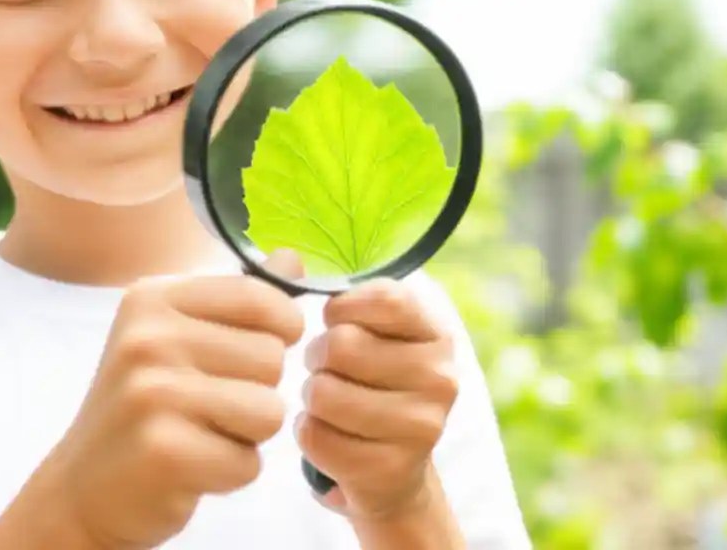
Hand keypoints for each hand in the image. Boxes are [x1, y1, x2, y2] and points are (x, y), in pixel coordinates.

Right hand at [44, 261, 304, 548]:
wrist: (83, 491)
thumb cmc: (143, 408)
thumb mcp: (178, 338)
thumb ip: (239, 300)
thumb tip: (293, 258)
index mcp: (152, 299)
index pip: (260, 297)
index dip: (279, 332)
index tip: (246, 356)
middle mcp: (148, 338)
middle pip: (272, 358)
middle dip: (256, 391)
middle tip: (206, 408)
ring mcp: (152, 394)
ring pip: (269, 411)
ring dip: (247, 434)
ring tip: (201, 435)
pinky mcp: (164, 452)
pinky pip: (248, 461)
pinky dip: (231, 473)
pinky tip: (192, 469)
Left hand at [296, 278, 458, 521]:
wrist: (393, 469)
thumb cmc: (370, 383)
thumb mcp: (370, 334)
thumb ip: (336, 294)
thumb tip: (285, 258)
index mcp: (436, 333)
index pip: (385, 298)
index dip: (342, 306)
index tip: (336, 320)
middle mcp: (441, 377)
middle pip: (342, 345)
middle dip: (318, 357)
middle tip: (328, 369)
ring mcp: (422, 427)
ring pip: (324, 393)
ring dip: (311, 397)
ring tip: (328, 401)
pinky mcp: (391, 468)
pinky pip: (315, 436)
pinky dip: (309, 433)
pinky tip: (330, 434)